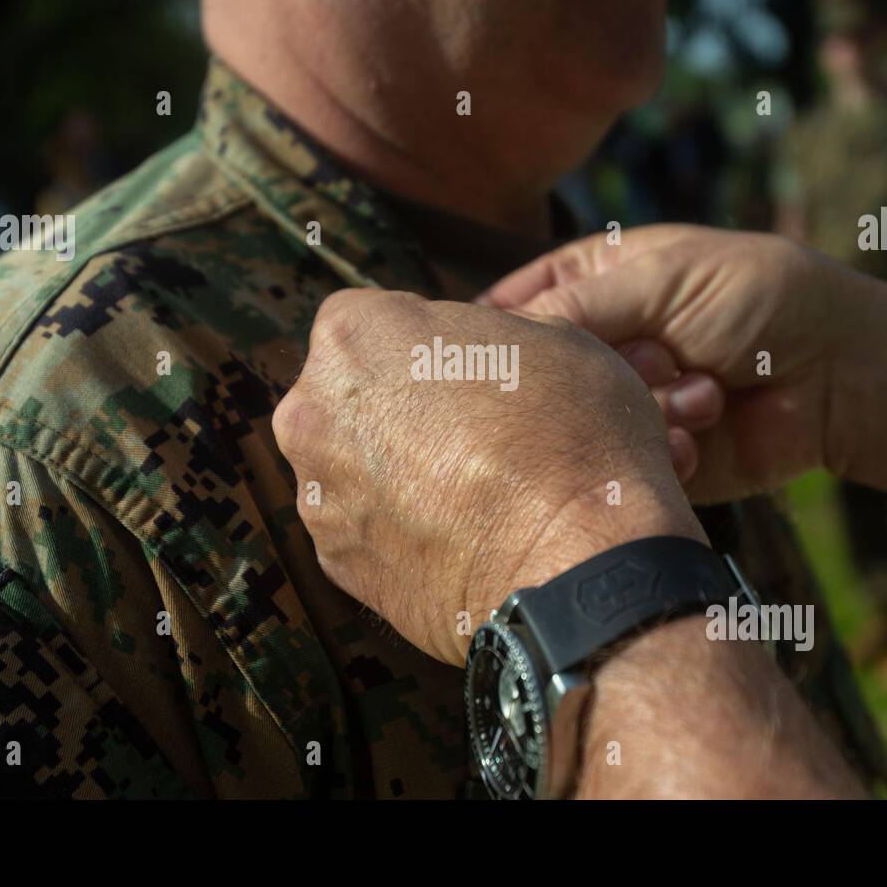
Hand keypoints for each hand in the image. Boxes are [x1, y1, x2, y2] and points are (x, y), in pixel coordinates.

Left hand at [272, 288, 706, 664]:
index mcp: (353, 334)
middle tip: (474, 431)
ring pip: (354, 465)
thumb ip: (481, 331)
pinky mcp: (337, 564)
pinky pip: (366, 529)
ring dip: (398, 470)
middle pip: (352, 394)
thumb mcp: (553, 335)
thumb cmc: (568, 436)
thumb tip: (472, 350)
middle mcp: (311, 412)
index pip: (378, 320)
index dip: (431, 343)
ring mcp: (317, 495)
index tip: (473, 370)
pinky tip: (459, 537)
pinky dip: (402, 530)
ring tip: (473, 492)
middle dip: (400, 406)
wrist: (574, 567)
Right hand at [481, 224, 862, 502]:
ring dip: (648, 407)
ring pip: (584, 424)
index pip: (512, 306)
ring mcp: (627, 403)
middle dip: (601, 370)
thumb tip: (494, 337)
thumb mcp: (663, 278)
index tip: (499, 352)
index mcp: (595, 283)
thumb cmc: (759, 300)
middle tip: (658, 356)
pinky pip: (624, 464)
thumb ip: (576, 308)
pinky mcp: (653, 454)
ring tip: (705, 388)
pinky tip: (708, 426)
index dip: (502, 330)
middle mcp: (604, 345)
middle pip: (546, 374)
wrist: (842, 374)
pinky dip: (668, 448)